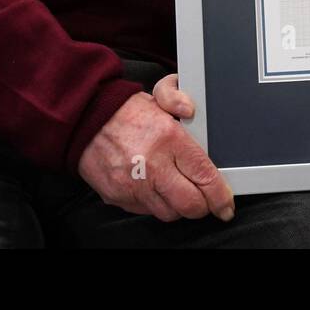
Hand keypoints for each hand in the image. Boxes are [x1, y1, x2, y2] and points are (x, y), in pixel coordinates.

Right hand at [77, 76, 233, 222]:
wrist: (84, 121)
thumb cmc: (125, 112)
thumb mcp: (157, 96)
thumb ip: (178, 97)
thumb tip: (190, 109)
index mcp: (169, 138)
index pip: (205, 176)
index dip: (220, 196)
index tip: (225, 204)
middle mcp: (153, 165)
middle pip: (191, 205)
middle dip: (203, 206)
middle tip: (205, 200)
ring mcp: (134, 185)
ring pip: (170, 213)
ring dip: (177, 206)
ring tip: (176, 189)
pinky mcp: (119, 196)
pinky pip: (146, 211)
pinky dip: (154, 204)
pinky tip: (154, 187)